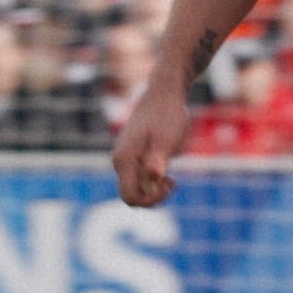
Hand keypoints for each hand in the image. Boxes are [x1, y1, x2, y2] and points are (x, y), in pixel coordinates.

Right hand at [112, 87, 190, 207]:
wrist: (164, 92)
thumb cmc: (168, 115)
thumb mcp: (166, 140)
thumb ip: (157, 163)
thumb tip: (152, 183)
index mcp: (124, 160)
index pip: (130, 198)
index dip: (151, 200)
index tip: (170, 183)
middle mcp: (119, 160)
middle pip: (132, 195)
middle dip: (153, 196)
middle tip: (173, 181)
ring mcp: (125, 157)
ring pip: (136, 186)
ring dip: (154, 186)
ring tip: (172, 175)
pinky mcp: (133, 153)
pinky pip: (140, 175)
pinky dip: (154, 177)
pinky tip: (167, 165)